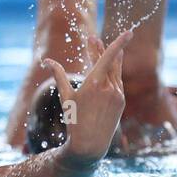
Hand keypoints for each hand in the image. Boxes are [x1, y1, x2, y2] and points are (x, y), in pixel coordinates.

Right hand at [42, 31, 131, 164]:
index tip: (129, 32)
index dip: (119, 43)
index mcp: (94, 84)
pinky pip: (117, 83)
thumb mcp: (65, 97)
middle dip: (102, 48)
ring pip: (115, 71)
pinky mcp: (121, 101)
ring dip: (110, 60)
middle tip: (94, 39)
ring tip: (103, 48)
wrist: (90, 145)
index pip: (109, 57)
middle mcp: (109, 87)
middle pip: (109, 61)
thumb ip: (58, 75)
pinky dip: (111, 75)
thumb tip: (46, 61)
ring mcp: (118, 94)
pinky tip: (107, 71)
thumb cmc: (74, 120)